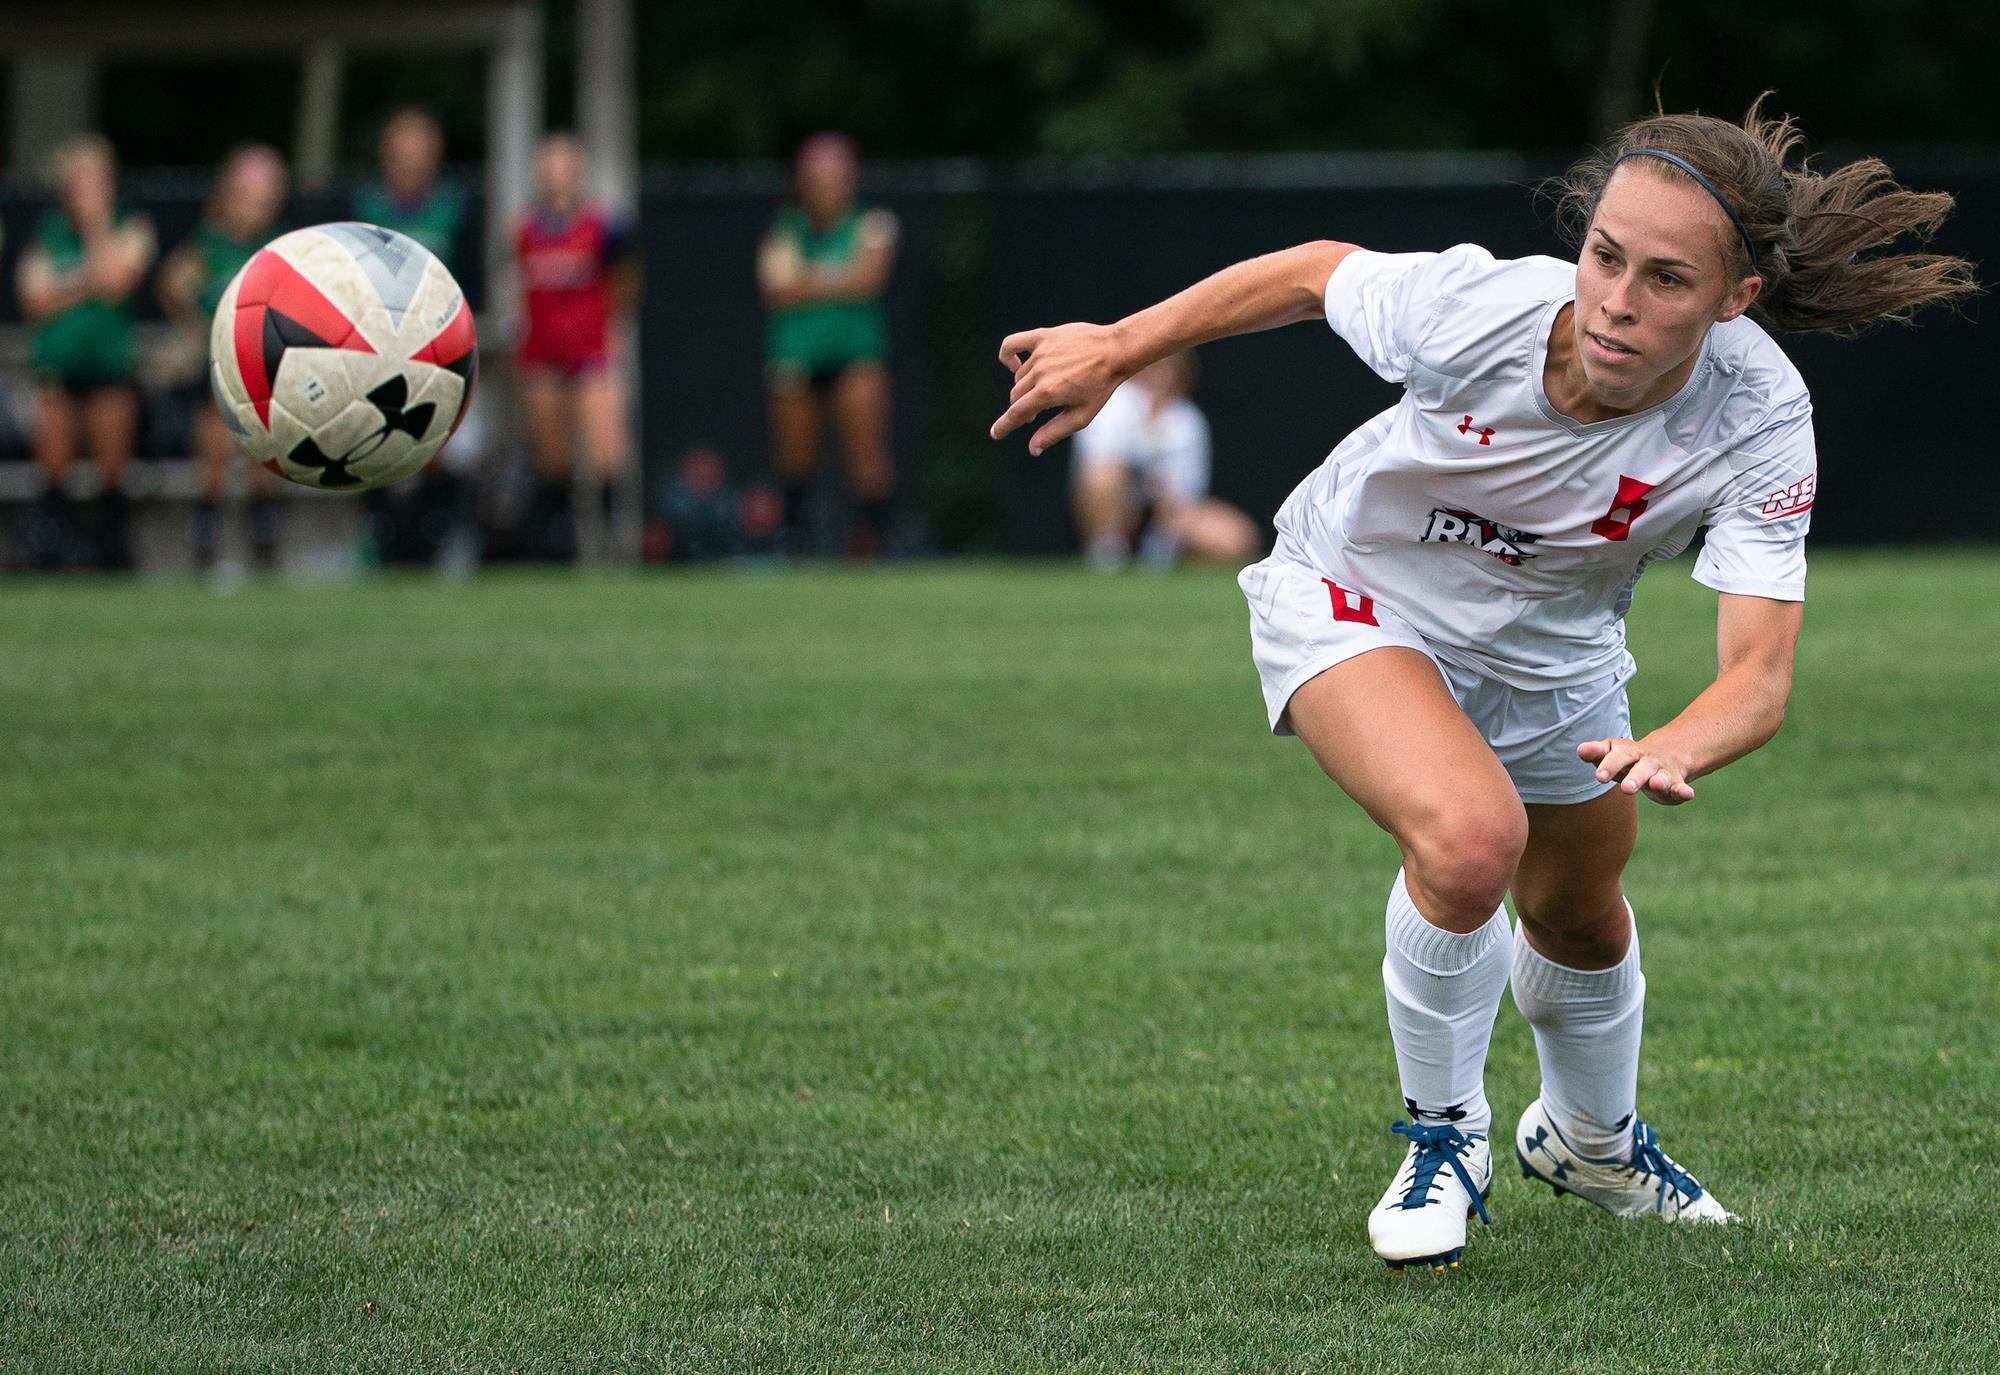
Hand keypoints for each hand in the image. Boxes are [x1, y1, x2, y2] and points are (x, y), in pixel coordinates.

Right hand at [990, 322, 1129, 455]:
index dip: (1003, 426)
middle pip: (1016, 396)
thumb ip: (1054, 432)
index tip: (995, 433)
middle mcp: (1040, 372)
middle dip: (1022, 408)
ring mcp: (1040, 353)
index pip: (1015, 413)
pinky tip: (1012, 365)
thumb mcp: (1081, 416)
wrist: (1116, 351)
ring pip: (1018, 377)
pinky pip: (1013, 343)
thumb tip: (1032, 450)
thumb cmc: (1101, 386)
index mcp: (1048, 393)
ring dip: (1024, 388)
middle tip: (1034, 415)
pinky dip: (1007, 355)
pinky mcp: (1043, 336)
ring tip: (1041, 391)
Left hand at [1578, 736, 1695, 804]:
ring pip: (1661, 778)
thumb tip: (1580, 750)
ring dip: (1659, 782)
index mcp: (1627, 752)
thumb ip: (1597, 753)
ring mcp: (1662, 772)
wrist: (1665, 753)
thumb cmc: (1628, 759)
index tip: (1599, 776)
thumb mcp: (1613, 753)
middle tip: (1626, 789)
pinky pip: (1680, 788)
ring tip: (1655, 785)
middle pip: (1640, 768)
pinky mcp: (1675, 784)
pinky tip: (1688, 794)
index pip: (1617, 755)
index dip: (1608, 764)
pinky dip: (1684, 791)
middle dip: (1634, 778)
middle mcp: (1646, 761)